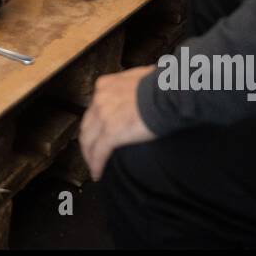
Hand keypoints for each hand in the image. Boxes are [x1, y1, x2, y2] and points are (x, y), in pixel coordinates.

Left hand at [80, 65, 156, 180]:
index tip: (97, 134)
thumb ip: (131, 90)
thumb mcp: (139, 81)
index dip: (93, 124)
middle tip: (92, 154)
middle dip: (88, 142)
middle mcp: (100, 99)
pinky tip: (98, 173)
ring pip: (88, 141)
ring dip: (89, 156)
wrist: (169, 92)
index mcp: (106, 86)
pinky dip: (96, 165)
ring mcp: (103, 116)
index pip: (93, 109)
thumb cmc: (163, 87)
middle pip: (87, 125)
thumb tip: (140, 97)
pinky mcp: (111, 132)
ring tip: (94, 167)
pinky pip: (99, 153)